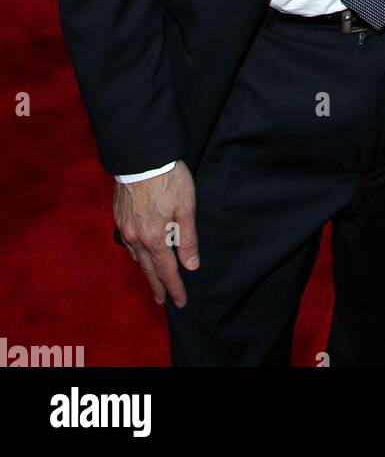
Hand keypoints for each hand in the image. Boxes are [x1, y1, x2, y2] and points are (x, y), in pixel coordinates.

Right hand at [113, 161, 198, 307]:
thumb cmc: (168, 179)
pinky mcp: (119, 217)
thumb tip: (190, 266)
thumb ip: (187, 239)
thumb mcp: (186, 207)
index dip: (175, 287)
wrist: (141, 157)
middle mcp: (137, 238)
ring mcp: (125, 227)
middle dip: (157, 286)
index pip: (167, 271)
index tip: (180, 301)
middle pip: (149, 269)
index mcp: (155, 238)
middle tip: (162, 301)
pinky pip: (128, 243)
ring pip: (136, 257)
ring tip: (153, 279)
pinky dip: (135, 253)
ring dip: (146, 270)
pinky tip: (139, 253)